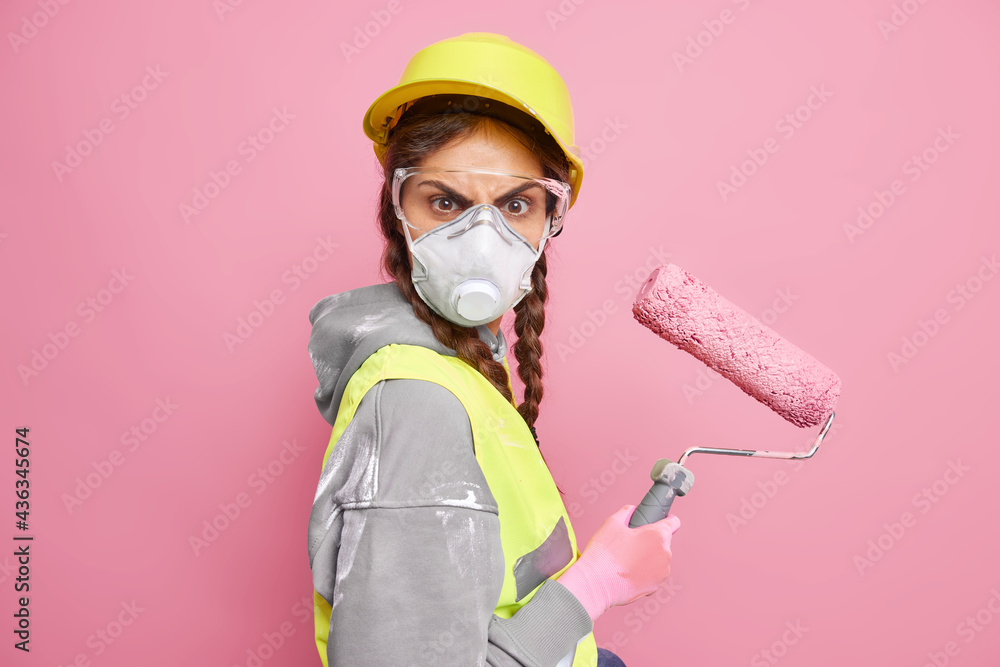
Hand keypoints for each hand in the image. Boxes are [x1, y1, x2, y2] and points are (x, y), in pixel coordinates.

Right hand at [556, 505, 679, 622]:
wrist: (597, 583)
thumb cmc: (604, 553)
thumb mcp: (612, 522)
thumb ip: (627, 511)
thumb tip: (633, 510)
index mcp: (658, 535)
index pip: (674, 522)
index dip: (665, 519)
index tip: (656, 522)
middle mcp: (665, 554)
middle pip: (663, 542)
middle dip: (650, 540)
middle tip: (630, 543)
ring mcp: (662, 573)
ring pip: (658, 559)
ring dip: (648, 557)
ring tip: (626, 560)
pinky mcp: (655, 587)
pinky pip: (653, 575)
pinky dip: (644, 573)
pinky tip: (627, 572)